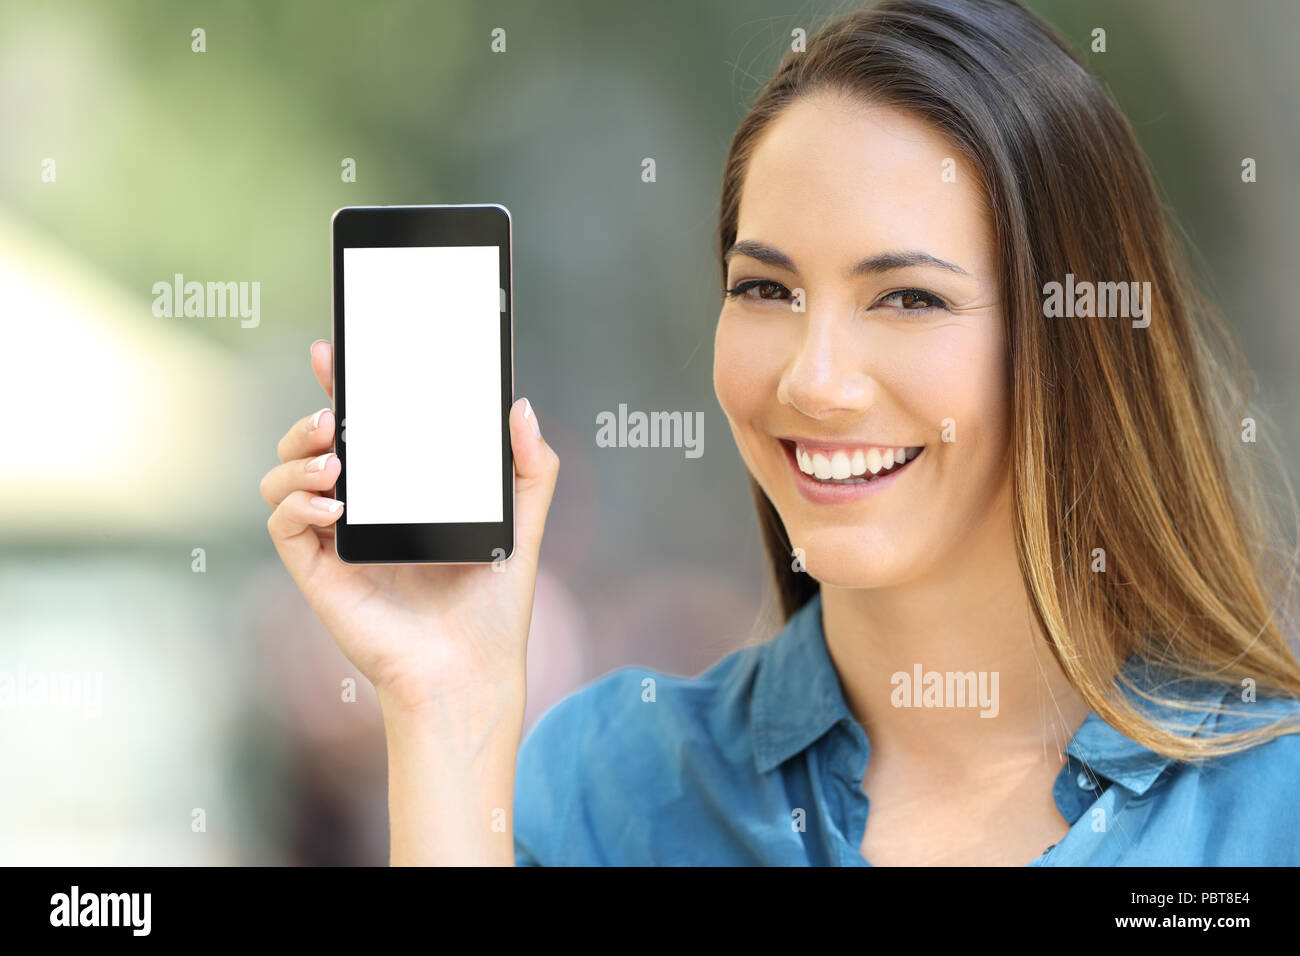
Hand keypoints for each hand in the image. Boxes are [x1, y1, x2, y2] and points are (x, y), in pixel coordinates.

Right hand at [261, 340, 558, 712]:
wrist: (472, 667)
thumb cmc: (495, 605)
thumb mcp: (523, 522)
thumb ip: (531, 466)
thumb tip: (522, 407)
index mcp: (401, 493)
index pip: (363, 430)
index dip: (341, 388)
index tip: (333, 353)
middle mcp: (362, 511)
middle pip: (310, 446)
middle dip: (310, 418)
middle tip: (334, 415)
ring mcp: (335, 540)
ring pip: (282, 478)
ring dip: (297, 457)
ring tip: (335, 462)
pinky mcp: (317, 570)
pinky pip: (282, 523)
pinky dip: (297, 503)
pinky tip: (336, 504)